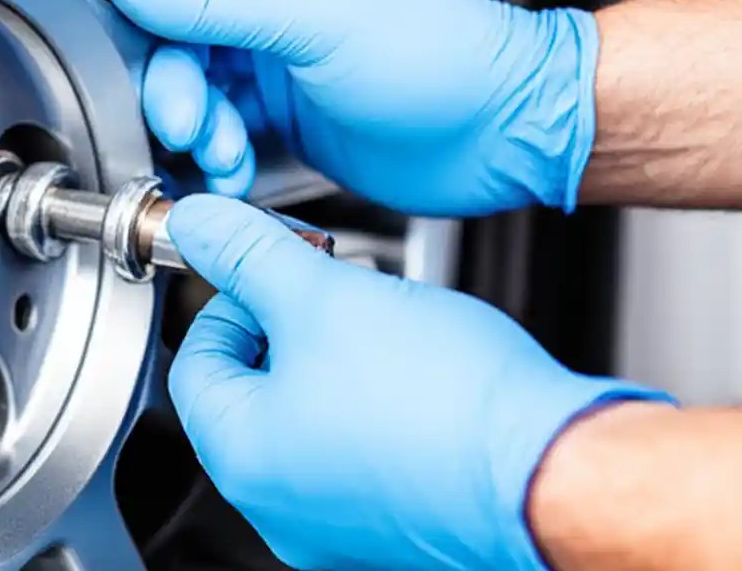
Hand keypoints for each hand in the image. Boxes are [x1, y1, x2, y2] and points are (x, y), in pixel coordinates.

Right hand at [101, 0, 598, 214]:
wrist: (491, 136)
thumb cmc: (435, 56)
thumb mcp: (311, 17)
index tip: (139, 44)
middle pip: (171, 25)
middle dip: (174, 80)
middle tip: (186, 118)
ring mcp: (268, 48)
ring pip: (189, 80)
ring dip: (196, 123)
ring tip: (222, 149)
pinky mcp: (275, 105)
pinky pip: (217, 124)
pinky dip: (218, 151)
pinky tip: (237, 166)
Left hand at [165, 195, 669, 568]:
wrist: (557, 472)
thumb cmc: (447, 403)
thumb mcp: (323, 297)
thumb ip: (249, 255)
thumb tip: (200, 225)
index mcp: (242, 458)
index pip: (195, 362)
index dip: (231, 300)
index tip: (273, 271)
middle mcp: (279, 508)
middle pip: (250, 392)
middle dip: (288, 328)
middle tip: (333, 291)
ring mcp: (338, 526)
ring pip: (308, 420)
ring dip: (333, 362)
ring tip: (383, 329)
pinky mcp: (394, 528)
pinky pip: (358, 455)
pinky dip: (373, 408)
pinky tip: (416, 379)